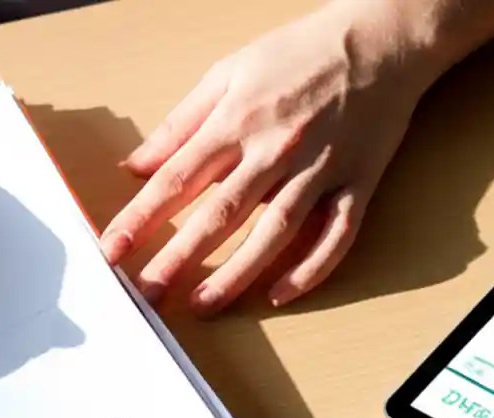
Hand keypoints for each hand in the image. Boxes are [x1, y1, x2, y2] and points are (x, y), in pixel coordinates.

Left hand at [101, 5, 432, 314]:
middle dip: (179, 258)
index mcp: (237, 121)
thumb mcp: (227, 74)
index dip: (140, 218)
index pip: (176, 179)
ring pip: (274, 233)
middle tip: (148, 294)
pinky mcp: (358, 183)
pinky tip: (279, 294)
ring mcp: (320, 169)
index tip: (112, 251)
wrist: (381, 38)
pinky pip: (335, 236)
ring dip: (236, 274)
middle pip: (220, 214)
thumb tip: (135, 166)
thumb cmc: (299, 54)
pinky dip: (310, 269)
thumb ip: (179, 124)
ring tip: (202, 304)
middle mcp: (276, 150)